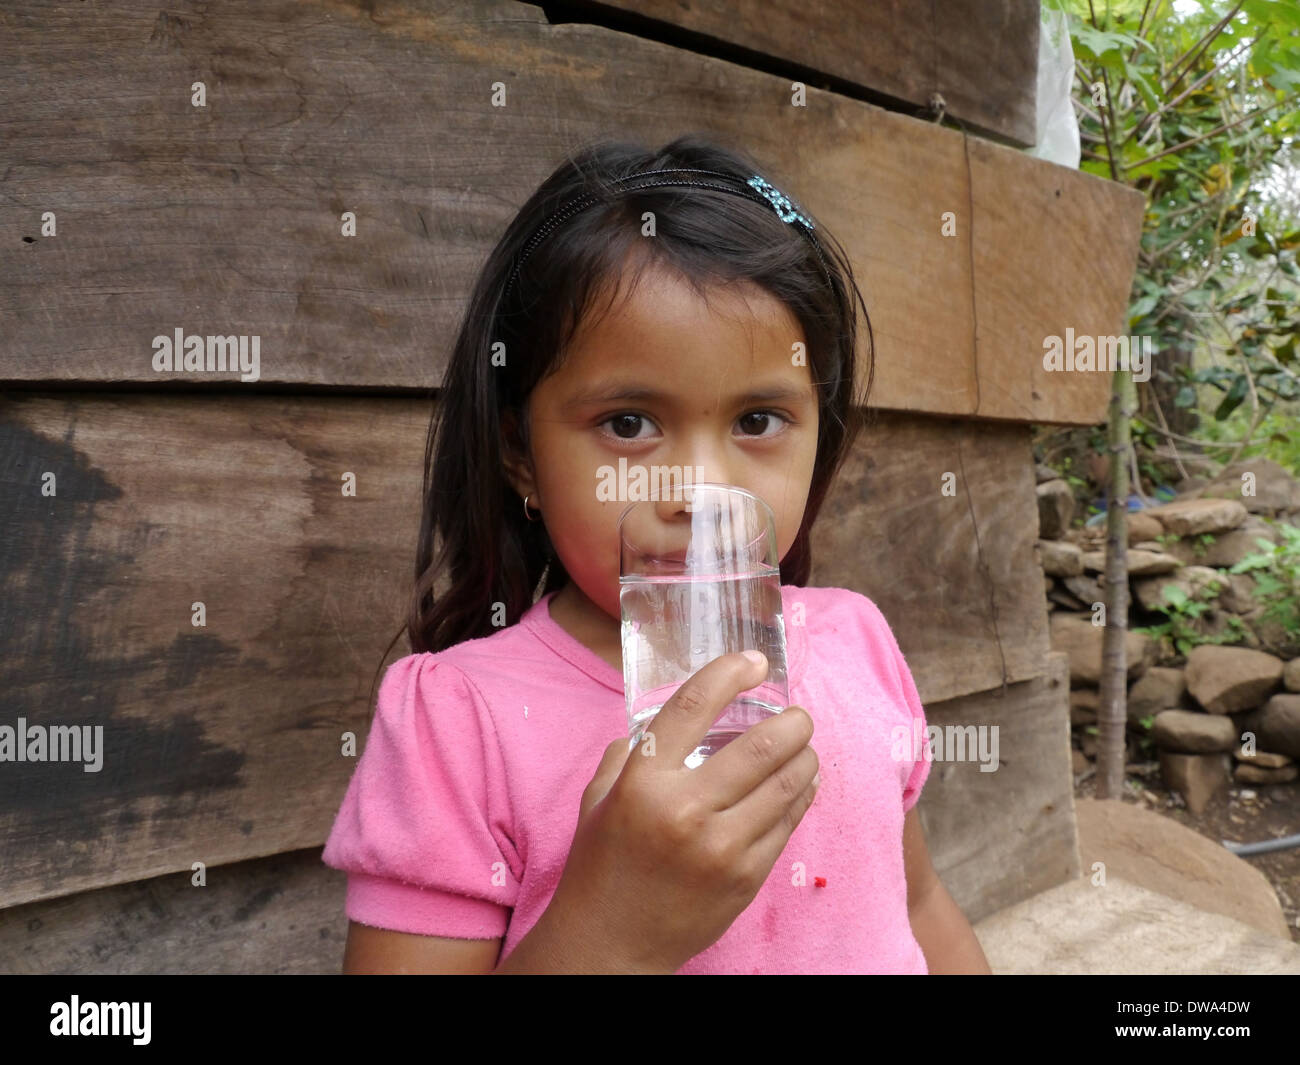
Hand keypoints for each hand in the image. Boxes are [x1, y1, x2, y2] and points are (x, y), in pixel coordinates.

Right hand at [548, 651, 819, 972]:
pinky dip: (801, 795)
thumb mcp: (599, 798)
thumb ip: (630, 753)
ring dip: (804, 756)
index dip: (729, 674)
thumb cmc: (601, 865)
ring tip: (802, 746)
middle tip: (796, 715)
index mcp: (642, 783)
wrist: (611, 945)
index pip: (693, 708)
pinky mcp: (747, 877)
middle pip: (762, 745)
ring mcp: (722, 847)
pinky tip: (799, 783)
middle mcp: (685, 811)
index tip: (753, 661)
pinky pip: (789, 822)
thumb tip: (670, 720)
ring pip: (788, 783)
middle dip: (792, 721)